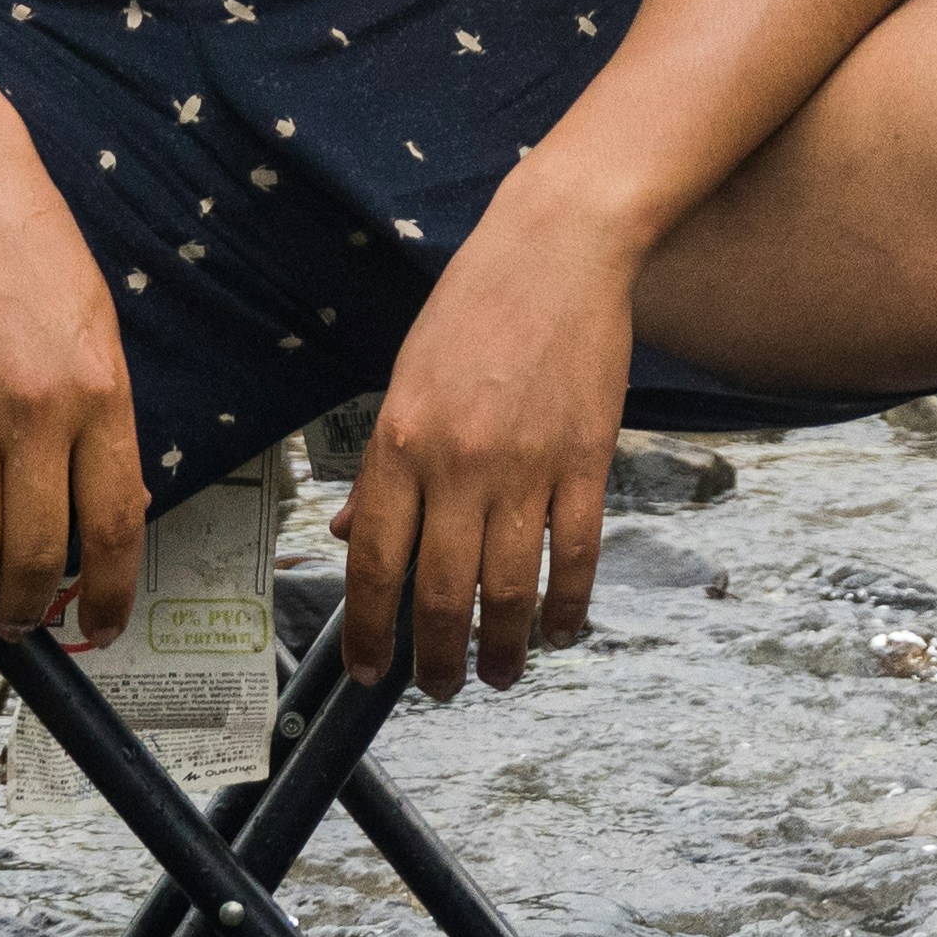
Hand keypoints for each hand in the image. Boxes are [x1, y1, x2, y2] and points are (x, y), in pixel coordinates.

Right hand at [0, 117, 147, 645]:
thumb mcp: (97, 329)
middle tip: (26, 622)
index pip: (116, 524)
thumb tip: (112, 508)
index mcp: (100, 392)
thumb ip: (103, 418)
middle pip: (38, 554)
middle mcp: (37, 411)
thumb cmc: (32, 249)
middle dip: (33, 609)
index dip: (112, 593)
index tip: (102, 626)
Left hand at [343, 196, 638, 694]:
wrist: (558, 249)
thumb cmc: (475, 307)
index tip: (372, 670)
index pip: (375, 564)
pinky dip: (568, 607)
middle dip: (436, 659)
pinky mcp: (586, 460)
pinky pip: (575, 557)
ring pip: (508, 591)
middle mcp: (456, 464)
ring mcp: (525, 466)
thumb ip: (379, 469)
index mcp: (399, 443)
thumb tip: (350, 539)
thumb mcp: (404, 380)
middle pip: (441, 594)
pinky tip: (560, 631)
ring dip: (502, 649)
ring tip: (498, 675)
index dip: (371, 631)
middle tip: (439, 687)